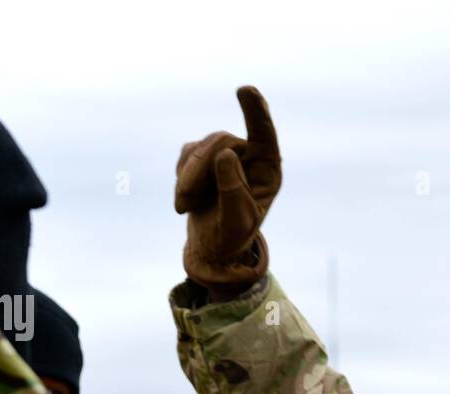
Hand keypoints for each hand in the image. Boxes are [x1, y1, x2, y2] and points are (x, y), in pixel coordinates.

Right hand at [175, 86, 281, 288]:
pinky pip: (187, 154)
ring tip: (183, 207)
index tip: (246, 90)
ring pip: (201, 147)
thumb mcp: (236, 220)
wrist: (212, 248)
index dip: (255, 112)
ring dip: (187, 177)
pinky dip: (181, 177)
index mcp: (267, 170)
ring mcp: (226, 154)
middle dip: (199, 169)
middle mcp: (250, 157)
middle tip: (184, 202)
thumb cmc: (231, 236)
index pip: (264, 135)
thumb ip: (233, 190)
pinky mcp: (203, 157)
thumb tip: (226, 154)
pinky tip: (185, 199)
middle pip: (221, 141)